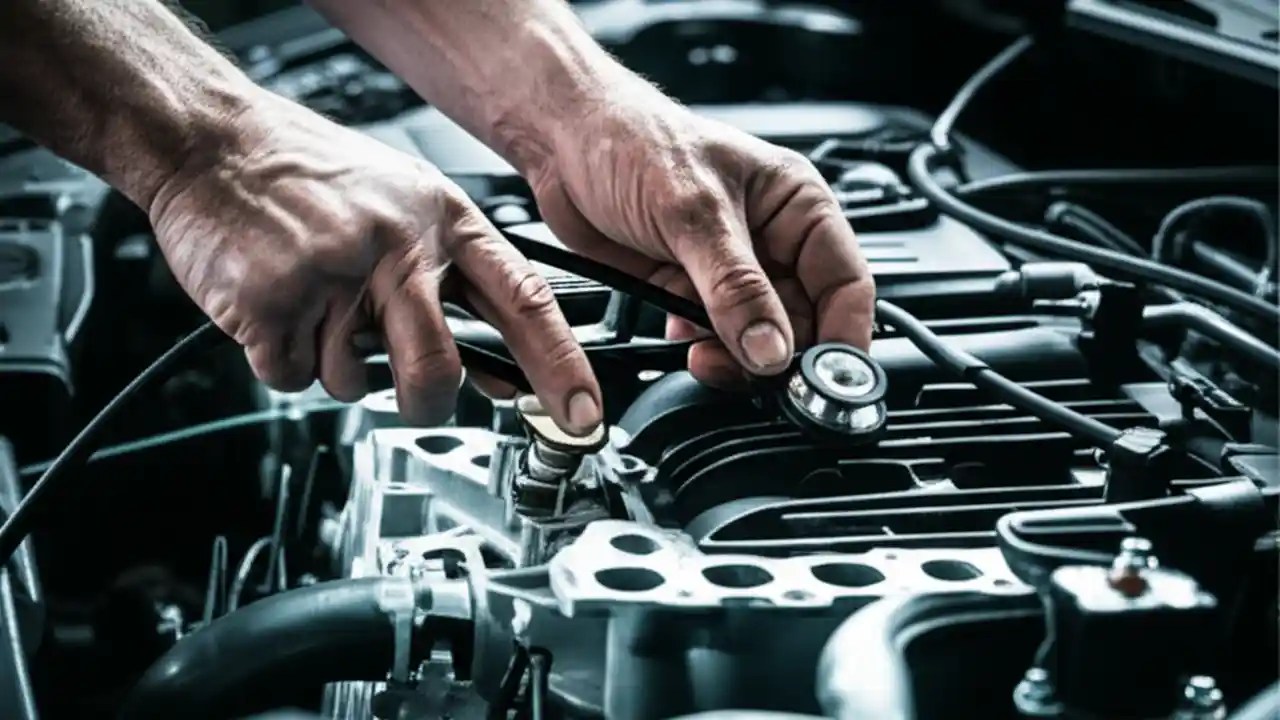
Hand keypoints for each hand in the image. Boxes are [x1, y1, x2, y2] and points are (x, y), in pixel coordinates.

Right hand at [146, 92, 601, 431]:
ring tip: (314, 303)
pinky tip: (276, 304)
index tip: (583, 415)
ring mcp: (334, 274)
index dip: (561, 366)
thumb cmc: (310, 174)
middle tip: (414, 397)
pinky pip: (290, 376)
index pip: (524, 301)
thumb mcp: (407, 203)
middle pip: (437, 370)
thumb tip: (504, 373)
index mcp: (443, 221)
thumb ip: (456, 281)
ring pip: (352, 381)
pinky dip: (280, 356)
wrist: (210, 140)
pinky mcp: (274, 301)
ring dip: (332, 363)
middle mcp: (397, 246)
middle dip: (426, 403)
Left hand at [528, 87, 874, 386]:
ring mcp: (730, 268)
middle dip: (779, 355)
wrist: (563, 142)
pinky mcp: (690, 288)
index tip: (823, 381)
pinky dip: (700, 349)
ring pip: (757, 338)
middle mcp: (770, 239)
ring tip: (706, 356)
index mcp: (796, 204)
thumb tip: (771, 348)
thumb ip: (735, 287)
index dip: (842, 338)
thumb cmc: (632, 140)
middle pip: (803, 322)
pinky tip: (678, 336)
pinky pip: (712, 338)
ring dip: (734, 357)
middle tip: (751, 375)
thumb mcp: (693, 214)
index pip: (846, 284)